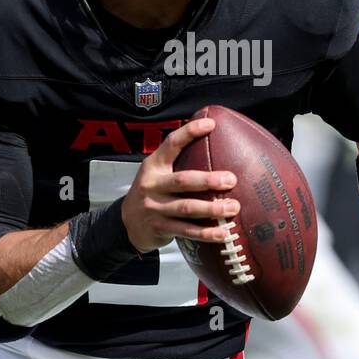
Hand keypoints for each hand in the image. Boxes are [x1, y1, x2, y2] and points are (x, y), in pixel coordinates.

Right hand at [121, 117, 240, 252]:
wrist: (126, 224)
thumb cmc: (151, 193)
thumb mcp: (157, 173)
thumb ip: (177, 162)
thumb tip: (214, 147)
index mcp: (153, 166)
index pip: (171, 144)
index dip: (189, 133)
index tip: (211, 125)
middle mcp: (152, 185)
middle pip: (183, 180)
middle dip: (209, 180)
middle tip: (231, 180)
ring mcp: (155, 208)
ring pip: (187, 208)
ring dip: (212, 208)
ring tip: (233, 207)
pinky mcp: (160, 228)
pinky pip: (186, 231)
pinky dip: (206, 233)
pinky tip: (223, 233)